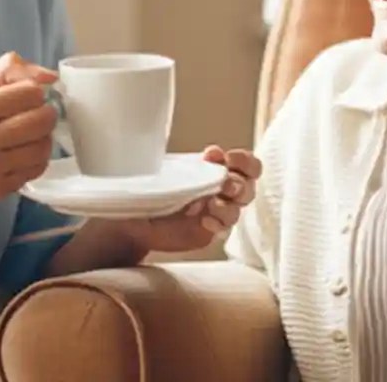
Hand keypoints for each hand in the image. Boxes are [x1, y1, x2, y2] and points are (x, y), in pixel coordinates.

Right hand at [0, 53, 59, 215]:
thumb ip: (5, 73)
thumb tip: (49, 75)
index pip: (30, 93)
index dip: (34, 92)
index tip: (26, 96)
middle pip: (41, 120)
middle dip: (45, 112)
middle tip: (35, 113)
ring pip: (43, 146)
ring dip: (43, 137)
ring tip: (29, 134)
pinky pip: (35, 169)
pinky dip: (36, 158)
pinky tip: (21, 152)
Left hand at [116, 145, 261, 253]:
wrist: (138, 217)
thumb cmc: (155, 189)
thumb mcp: (170, 170)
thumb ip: (192, 163)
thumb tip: (212, 153)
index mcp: (218, 171)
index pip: (247, 165)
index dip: (243, 161)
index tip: (226, 158)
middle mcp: (222, 192)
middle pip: (248, 188)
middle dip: (238, 184)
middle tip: (224, 184)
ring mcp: (217, 213)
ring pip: (237, 209)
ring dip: (227, 206)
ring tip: (210, 205)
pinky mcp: (209, 232)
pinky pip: (223, 229)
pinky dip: (217, 223)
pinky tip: (206, 222)